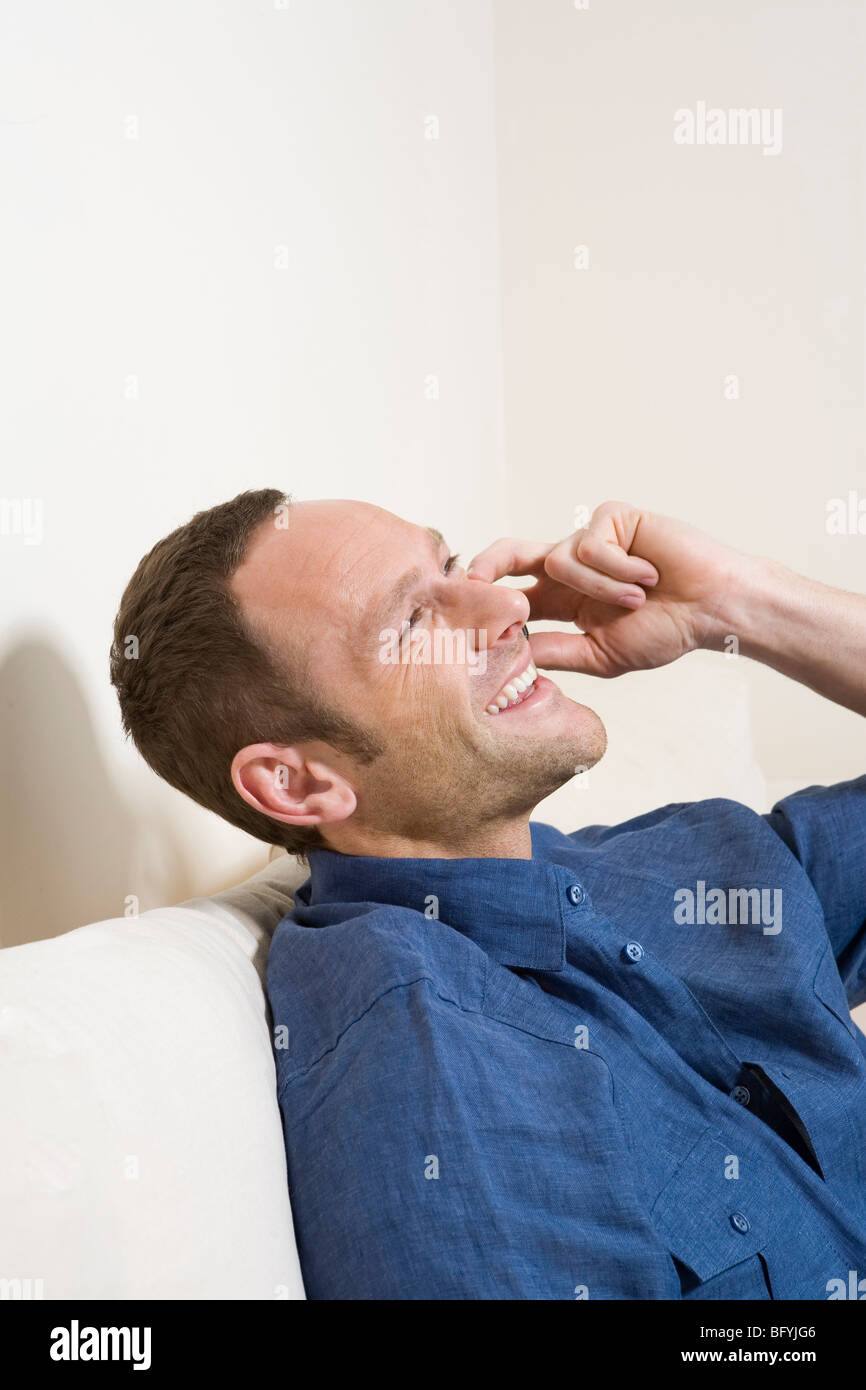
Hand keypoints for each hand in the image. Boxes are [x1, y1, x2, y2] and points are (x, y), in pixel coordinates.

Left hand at [467, 501, 745, 677]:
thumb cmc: (667, 632)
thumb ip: (556, 651)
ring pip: (561, 560)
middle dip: (486, 563)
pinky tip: (648, 575)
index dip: (487, 598)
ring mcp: (592, 540)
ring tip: (638, 599)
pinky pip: (590, 544)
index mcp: (565, 601)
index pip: (514, 593)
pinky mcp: (612, 518)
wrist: (713, 608)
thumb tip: (507, 655)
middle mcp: (572, 567)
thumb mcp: (601, 654)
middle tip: (470, 578)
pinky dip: (618, 568)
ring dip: (600, 588)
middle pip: (511, 553)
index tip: (460, 611)